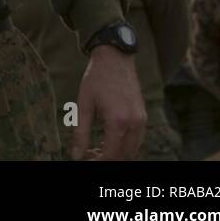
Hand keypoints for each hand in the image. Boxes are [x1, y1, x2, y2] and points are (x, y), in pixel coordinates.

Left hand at [72, 45, 146, 159]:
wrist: (115, 59)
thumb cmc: (96, 79)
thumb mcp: (84, 105)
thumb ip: (80, 133)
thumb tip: (76, 155)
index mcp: (118, 121)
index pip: (111, 154)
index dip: (98, 161)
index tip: (85, 159)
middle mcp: (134, 123)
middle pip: (124, 155)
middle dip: (107, 159)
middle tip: (89, 155)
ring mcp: (141, 120)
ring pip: (132, 150)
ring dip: (116, 154)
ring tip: (97, 149)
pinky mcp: (143, 117)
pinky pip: (137, 140)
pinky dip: (124, 145)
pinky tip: (108, 140)